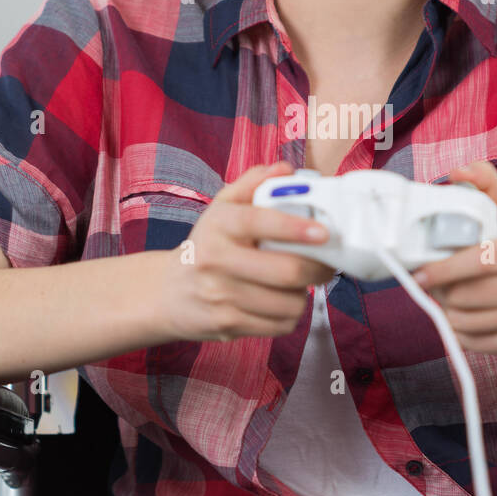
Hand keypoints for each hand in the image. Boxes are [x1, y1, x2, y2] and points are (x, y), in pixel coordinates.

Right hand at [157, 161, 334, 342]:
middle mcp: (215, 260)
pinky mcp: (227, 325)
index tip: (323, 232)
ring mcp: (220, 296)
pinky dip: (290, 314)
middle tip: (327, 264)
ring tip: (297, 283)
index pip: (259, 221)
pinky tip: (280, 301)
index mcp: (218, 224)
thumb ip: (253, 184)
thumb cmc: (207, 246)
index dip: (295, 227)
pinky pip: (280, 324)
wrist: (169, 293)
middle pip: (286, 271)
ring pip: (289, 302)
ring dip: (303, 294)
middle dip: (318, 269)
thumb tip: (285, 170)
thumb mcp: (222, 209)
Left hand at [410, 160, 496, 359]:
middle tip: (433, 285)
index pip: (481, 260)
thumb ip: (486, 185)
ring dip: (447, 311)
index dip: (444, 267)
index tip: (421, 273)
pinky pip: (473, 342)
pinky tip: (462, 318)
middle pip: (468, 294)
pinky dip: (459, 332)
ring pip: (466, 321)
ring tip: (449, 299)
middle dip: (442, 291)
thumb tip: (458, 172)